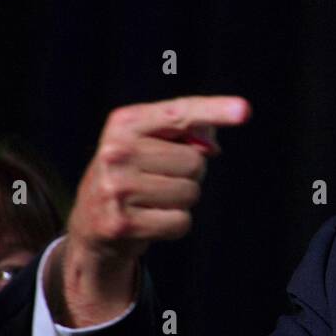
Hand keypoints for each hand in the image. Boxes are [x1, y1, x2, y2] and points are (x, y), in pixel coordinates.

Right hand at [52, 95, 249, 325]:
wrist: (91, 224)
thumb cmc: (134, 175)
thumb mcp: (150, 144)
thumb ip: (187, 132)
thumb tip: (212, 145)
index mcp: (124, 123)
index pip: (180, 113)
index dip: (215, 110)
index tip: (244, 110)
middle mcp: (116, 152)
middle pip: (194, 161)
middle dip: (189, 174)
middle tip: (161, 180)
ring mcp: (116, 188)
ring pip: (190, 192)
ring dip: (182, 201)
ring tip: (153, 200)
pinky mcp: (122, 223)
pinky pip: (181, 221)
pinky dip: (175, 225)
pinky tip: (151, 221)